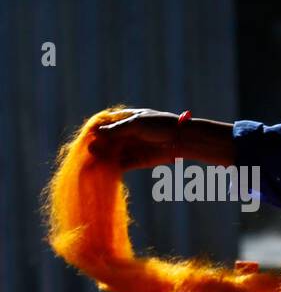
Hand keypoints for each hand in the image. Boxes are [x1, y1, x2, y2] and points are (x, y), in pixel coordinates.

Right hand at [89, 109, 234, 168]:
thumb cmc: (160, 126)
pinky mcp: (136, 161)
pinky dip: (113, 168)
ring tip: (92, 164)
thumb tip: (96, 133)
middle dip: (96, 147)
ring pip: (111, 154)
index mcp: (123, 119)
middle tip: (88, 153)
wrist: (182, 141)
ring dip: (102, 159)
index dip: (94, 131)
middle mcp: (124, 134)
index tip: (86, 137)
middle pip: (105, 141)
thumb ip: (118, 129)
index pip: (103, 124)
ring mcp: (129, 147)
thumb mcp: (137, 124)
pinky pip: (121, 165)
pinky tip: (104, 171)